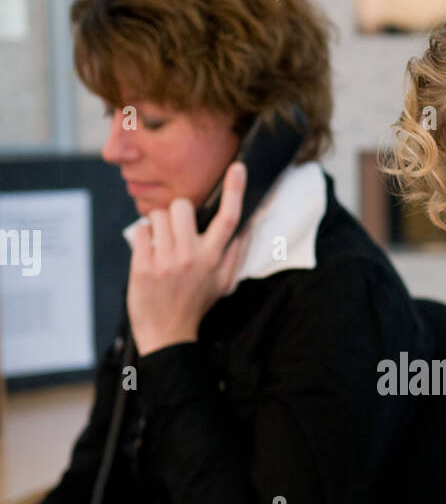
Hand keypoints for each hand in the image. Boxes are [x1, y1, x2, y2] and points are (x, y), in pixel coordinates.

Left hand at [126, 162, 252, 355]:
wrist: (167, 336)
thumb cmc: (195, 306)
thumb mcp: (222, 284)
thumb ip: (235, 254)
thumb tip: (247, 227)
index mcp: (214, 260)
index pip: (229, 219)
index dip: (235, 190)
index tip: (238, 167)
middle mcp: (191, 258)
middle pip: (183, 207)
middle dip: (176, 214)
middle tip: (175, 232)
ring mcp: (165, 262)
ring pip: (158, 216)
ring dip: (157, 226)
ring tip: (161, 246)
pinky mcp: (142, 267)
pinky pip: (140, 232)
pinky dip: (142, 240)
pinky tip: (148, 255)